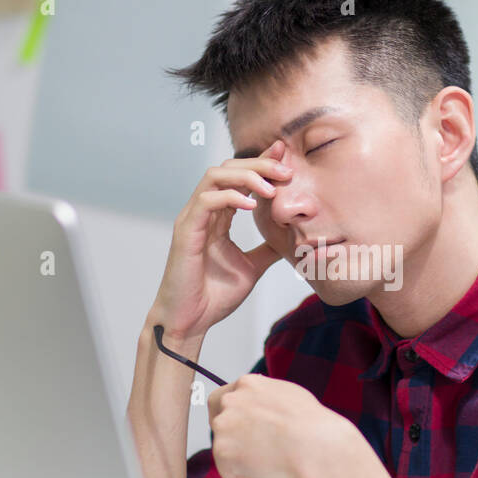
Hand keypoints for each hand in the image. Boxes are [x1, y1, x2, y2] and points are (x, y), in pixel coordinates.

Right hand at [149, 138, 292, 339]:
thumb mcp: (252, 266)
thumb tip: (291, 238)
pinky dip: (230, 197)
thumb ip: (267, 248)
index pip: (239, 177)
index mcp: (218, 216)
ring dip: (246, 176)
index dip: (261, 162)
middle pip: (228, 168)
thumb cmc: (213, 295)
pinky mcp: (186, 231)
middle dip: (259, 164)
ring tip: (271, 188)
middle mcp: (203, 211)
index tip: (285, 156)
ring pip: (215, 176)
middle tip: (286, 171)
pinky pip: (206, 201)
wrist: (191, 321)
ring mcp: (192, 218)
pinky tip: (251, 205)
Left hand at [207, 373, 345, 477]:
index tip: (236, 429)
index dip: (230, 417)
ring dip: (243, 457)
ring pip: (225, 448)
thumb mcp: (288, 395)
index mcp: (247, 384)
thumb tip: (261, 408)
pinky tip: (267, 468)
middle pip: (219, 422)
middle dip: (233, 438)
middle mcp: (230, 401)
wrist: (314, 445)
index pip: (223, 398)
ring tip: (272, 457)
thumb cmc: (311, 423)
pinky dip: (245, 475)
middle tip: (253, 450)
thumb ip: (265, 399)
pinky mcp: (222, 451)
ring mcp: (223, 426)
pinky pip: (229, 470)